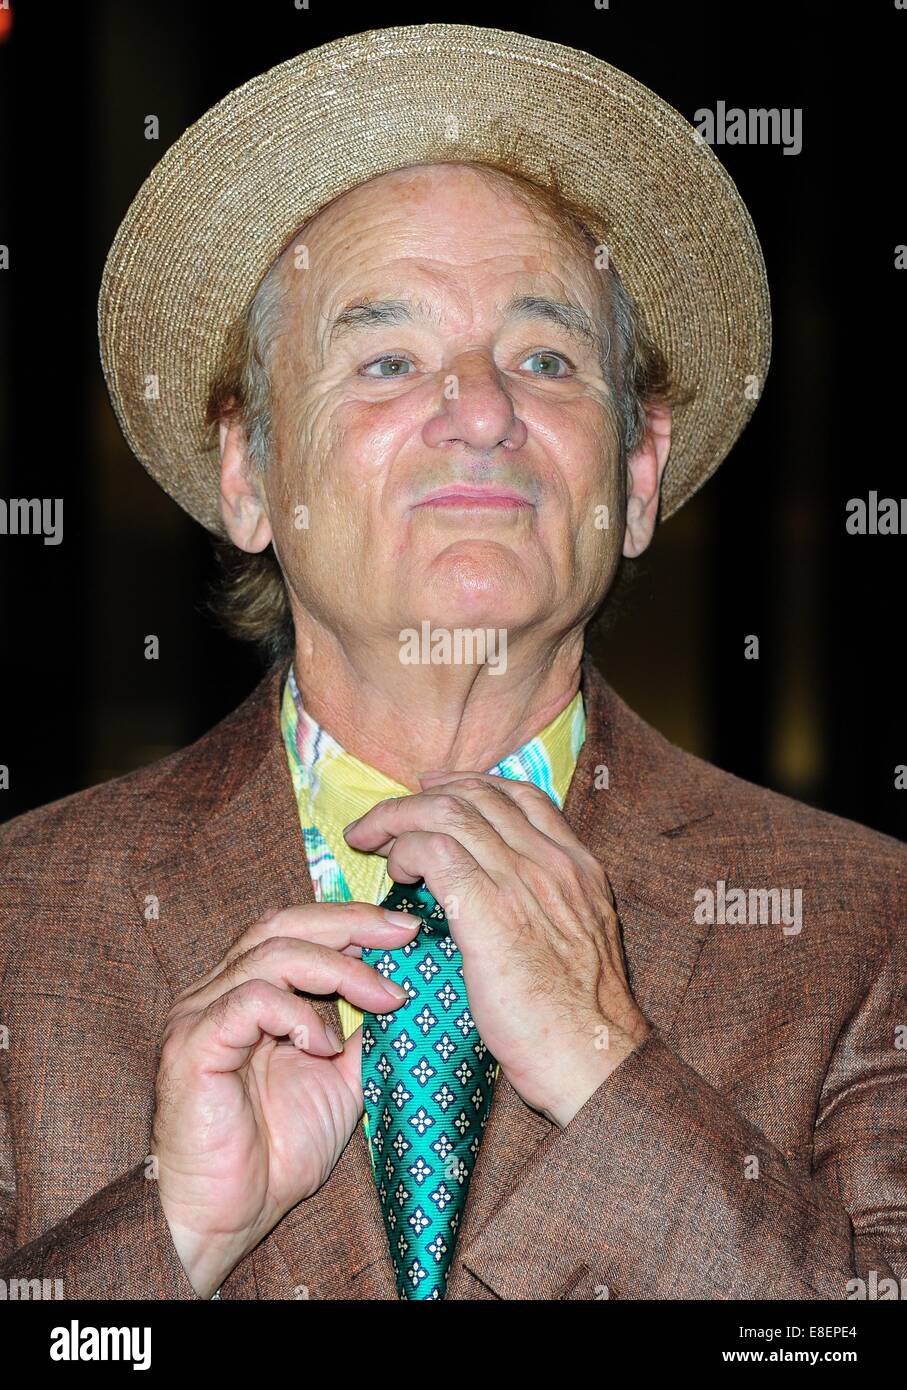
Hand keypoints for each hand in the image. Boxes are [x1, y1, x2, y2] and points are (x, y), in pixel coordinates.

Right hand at [151, 901, 419, 1296]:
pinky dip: (297, 1014)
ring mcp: (200, 1014)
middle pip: (280, 924)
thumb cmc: (277, 1153)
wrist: (229, 1217)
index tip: (407, 930)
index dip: (350, 920)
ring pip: (272, 953)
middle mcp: (217, 993)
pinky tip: (325, 1046)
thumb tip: (407, 989)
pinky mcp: (193, 1044)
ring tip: (385, 998)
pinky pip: (251, 1000)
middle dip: (349, 922)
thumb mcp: (340, 1080)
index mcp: (247, 993)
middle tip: (403, 933)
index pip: (295, 929)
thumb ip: (363, 1033)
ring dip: (340, 970)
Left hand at [343, 771, 649, 1127]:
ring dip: (400, 819)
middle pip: (477, 794)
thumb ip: (551, 906)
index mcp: (579, 866)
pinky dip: (406, 850)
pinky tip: (397, 872)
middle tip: (387, 818)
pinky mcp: (490, 911)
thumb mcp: (582, 940)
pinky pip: (435, 852)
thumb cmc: (581, 1019)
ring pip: (449, 812)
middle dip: (422, 797)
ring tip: (373, 840)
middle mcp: (553, 862)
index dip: (469, 785)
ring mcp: (523, 882)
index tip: (435, 790)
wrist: (596, 1059)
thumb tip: (505, 897)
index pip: (520, 794)